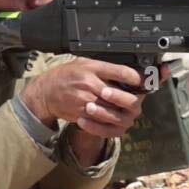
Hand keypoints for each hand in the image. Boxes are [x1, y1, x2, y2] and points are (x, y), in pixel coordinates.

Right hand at [21, 59, 169, 137]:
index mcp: (93, 67)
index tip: (143, 81)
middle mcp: (90, 83)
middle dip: (132, 100)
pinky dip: (109, 125)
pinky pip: (101, 124)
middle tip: (137, 100)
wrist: (45, 92)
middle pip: (120, 95)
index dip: (138, 78)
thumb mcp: (85, 63)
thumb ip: (106, 68)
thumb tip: (130, 72)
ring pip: (113, 112)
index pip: (122, 72)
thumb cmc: (67, 75)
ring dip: (122, 114)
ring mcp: (85, 100)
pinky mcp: (81, 114)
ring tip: (125, 112)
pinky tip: (113, 121)